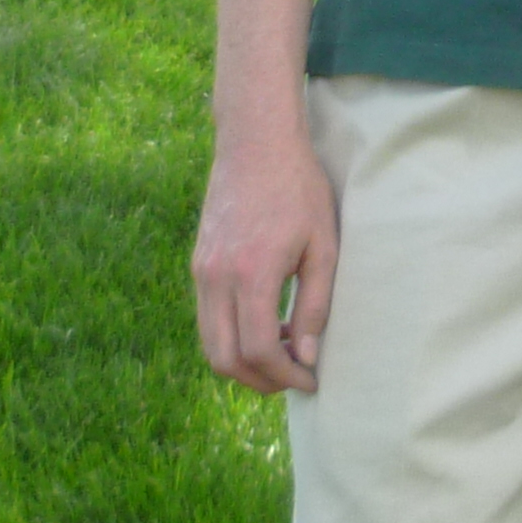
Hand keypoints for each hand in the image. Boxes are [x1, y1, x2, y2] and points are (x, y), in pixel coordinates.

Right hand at [190, 119, 340, 395]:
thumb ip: (314, 305)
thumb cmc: (299, 189)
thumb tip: (306, 356)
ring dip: (244, 361)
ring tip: (283, 352)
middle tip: (295, 377)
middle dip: (260, 380)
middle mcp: (216, 276)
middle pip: (224, 358)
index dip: (284, 376)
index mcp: (251, 272)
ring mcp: (201, 270)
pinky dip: (232, 336)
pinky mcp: (198, 264)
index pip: (257, 350)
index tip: (311, 379)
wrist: (256, 142)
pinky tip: (266, 323)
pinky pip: (208, 318)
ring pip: (209, 343)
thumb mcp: (323, 246)